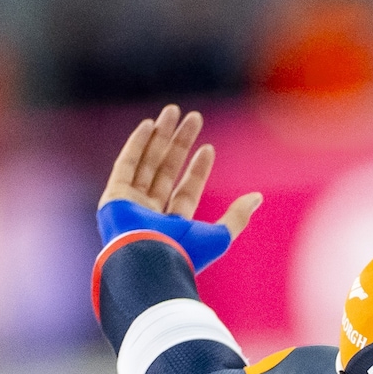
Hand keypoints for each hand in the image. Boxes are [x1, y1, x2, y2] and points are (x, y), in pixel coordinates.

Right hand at [100, 104, 260, 240]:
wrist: (152, 262)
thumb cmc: (185, 254)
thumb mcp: (219, 236)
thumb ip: (237, 217)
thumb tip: (258, 198)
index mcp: (174, 227)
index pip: (187, 191)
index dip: (198, 169)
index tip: (209, 148)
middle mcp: (150, 215)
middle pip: (167, 170)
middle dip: (180, 143)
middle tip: (193, 118)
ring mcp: (131, 206)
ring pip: (147, 163)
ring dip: (160, 137)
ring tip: (173, 111)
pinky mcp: (114, 197)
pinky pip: (125, 165)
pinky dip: (137, 144)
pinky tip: (150, 125)